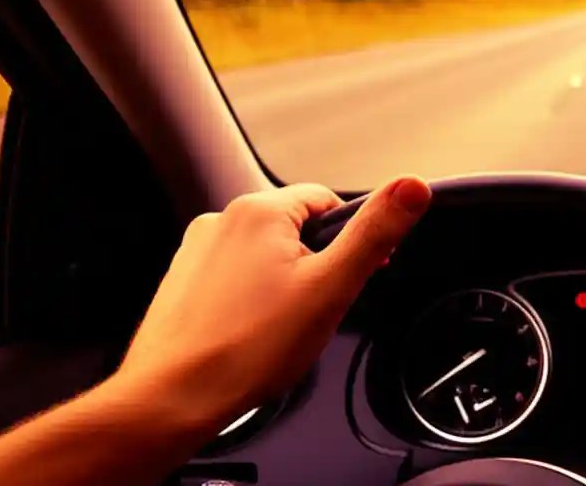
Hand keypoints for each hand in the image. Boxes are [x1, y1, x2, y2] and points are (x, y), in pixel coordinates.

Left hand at [113, 177, 430, 434]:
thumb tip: (411, 187)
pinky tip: (253, 333)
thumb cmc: (248, 349)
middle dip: (316, 266)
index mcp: (260, 210)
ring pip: (266, 256)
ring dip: (284, 284)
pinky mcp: (183, 281)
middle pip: (297, 229)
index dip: (352, 239)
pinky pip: (236, 278)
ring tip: (280, 327)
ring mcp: (198, 251)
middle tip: (316, 309)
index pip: (329, 202)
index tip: (356, 273)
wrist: (174, 397)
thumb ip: (375, 233)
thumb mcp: (332, 287)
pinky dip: (251, 300)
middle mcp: (223, 220)